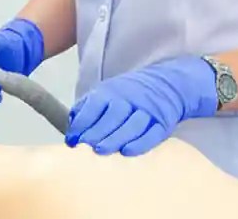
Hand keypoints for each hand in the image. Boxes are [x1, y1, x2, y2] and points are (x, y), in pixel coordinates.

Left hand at [65, 56, 216, 156]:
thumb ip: (86, 108)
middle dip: (97, 131)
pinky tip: (126, 152)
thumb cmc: (126, 95)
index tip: (72, 140)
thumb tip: (71, 127)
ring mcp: (148, 110)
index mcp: (111, 91)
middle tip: (85, 146)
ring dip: (116, 138)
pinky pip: (152, 134)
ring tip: (101, 150)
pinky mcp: (163, 122)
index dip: (82, 123)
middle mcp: (129, 98)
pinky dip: (140, 143)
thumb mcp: (104, 93)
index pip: (94, 105)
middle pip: (113, 115)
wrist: (165, 85)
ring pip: (132, 124)